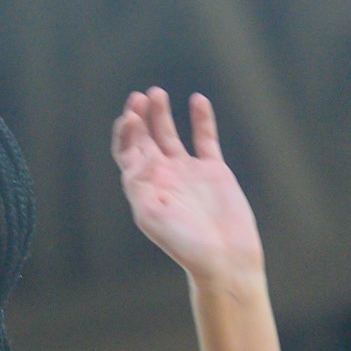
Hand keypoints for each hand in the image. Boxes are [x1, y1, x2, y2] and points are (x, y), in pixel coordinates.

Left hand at [111, 88, 263, 279]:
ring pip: (169, 135)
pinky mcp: (213, 171)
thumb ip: (139, 185)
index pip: (127, 151)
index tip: (130, 116)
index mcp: (144, 187)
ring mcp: (187, 172)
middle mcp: (162, 176)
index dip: (125, 132)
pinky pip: (205, 139)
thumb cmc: (185, 243)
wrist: (225, 258)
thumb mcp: (152, 215)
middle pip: (144, 139)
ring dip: (161, 113)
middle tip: (138, 96)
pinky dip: (201, 119)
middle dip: (139, 116)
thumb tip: (132, 158)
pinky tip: (197, 99)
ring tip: (156, 92)